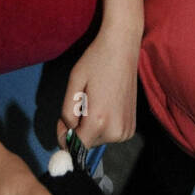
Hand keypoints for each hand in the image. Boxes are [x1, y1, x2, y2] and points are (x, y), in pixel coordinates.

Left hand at [57, 27, 139, 150]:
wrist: (122, 48)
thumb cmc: (95, 61)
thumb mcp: (73, 84)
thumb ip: (67, 113)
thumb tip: (69, 131)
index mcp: (98, 121)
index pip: (75, 146)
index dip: (64, 135)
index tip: (63, 119)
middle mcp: (115, 131)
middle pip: (87, 143)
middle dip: (78, 128)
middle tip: (79, 103)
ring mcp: (126, 130)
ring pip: (98, 139)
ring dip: (90, 126)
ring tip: (94, 100)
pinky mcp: (131, 127)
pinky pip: (110, 134)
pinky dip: (103, 124)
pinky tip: (105, 104)